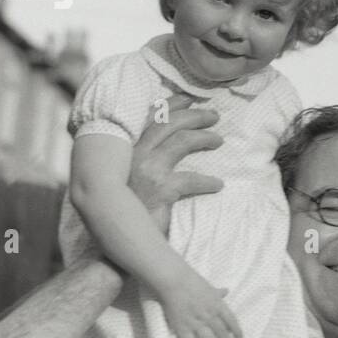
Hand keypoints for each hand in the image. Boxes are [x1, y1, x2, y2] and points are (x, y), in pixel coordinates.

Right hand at [128, 94, 224, 234]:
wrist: (119, 239)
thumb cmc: (128, 208)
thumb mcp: (130, 176)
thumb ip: (143, 157)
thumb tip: (168, 141)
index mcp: (127, 148)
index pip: (151, 116)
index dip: (172, 104)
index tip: (190, 99)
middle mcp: (134, 154)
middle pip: (170, 122)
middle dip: (195, 115)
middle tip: (214, 116)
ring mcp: (146, 170)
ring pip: (182, 141)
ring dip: (205, 137)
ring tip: (218, 140)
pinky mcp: (159, 191)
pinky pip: (191, 179)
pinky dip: (208, 181)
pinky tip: (218, 184)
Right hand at [158, 268, 242, 337]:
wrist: (176, 281)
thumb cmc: (192, 282)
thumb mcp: (209, 287)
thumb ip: (218, 293)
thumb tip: (226, 290)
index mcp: (218, 305)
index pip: (231, 321)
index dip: (237, 331)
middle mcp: (210, 316)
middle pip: (222, 334)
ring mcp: (197, 322)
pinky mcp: (183, 326)